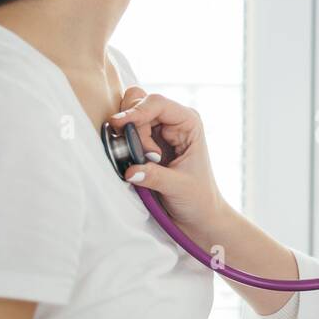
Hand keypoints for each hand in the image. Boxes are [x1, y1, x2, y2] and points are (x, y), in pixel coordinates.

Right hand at [108, 87, 229, 238]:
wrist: (199, 215)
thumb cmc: (198, 198)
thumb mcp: (178, 188)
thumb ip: (154, 177)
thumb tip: (130, 170)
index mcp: (189, 122)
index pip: (158, 103)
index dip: (137, 110)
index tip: (119, 123)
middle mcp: (173, 121)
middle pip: (139, 105)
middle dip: (133, 127)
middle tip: (142, 155)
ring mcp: (158, 130)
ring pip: (130, 118)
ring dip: (129, 138)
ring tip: (146, 162)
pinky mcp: (146, 143)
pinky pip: (126, 134)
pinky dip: (124, 144)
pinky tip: (137, 162)